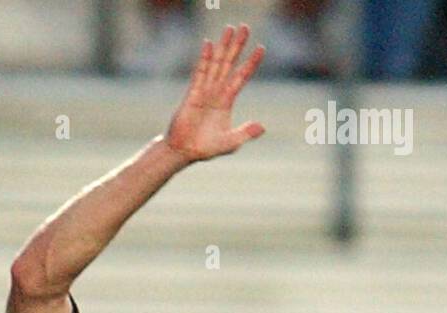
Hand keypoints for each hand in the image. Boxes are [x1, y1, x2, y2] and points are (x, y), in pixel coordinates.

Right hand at [165, 23, 264, 162]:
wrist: (184, 151)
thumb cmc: (206, 147)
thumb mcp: (231, 142)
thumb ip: (245, 133)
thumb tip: (262, 127)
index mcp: (227, 100)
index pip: (241, 76)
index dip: (251, 63)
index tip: (260, 48)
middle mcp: (216, 91)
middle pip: (229, 64)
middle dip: (237, 46)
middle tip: (245, 27)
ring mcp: (204, 91)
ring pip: (216, 64)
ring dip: (223, 47)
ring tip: (229, 29)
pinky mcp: (192, 94)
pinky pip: (200, 73)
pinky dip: (204, 60)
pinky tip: (209, 45)